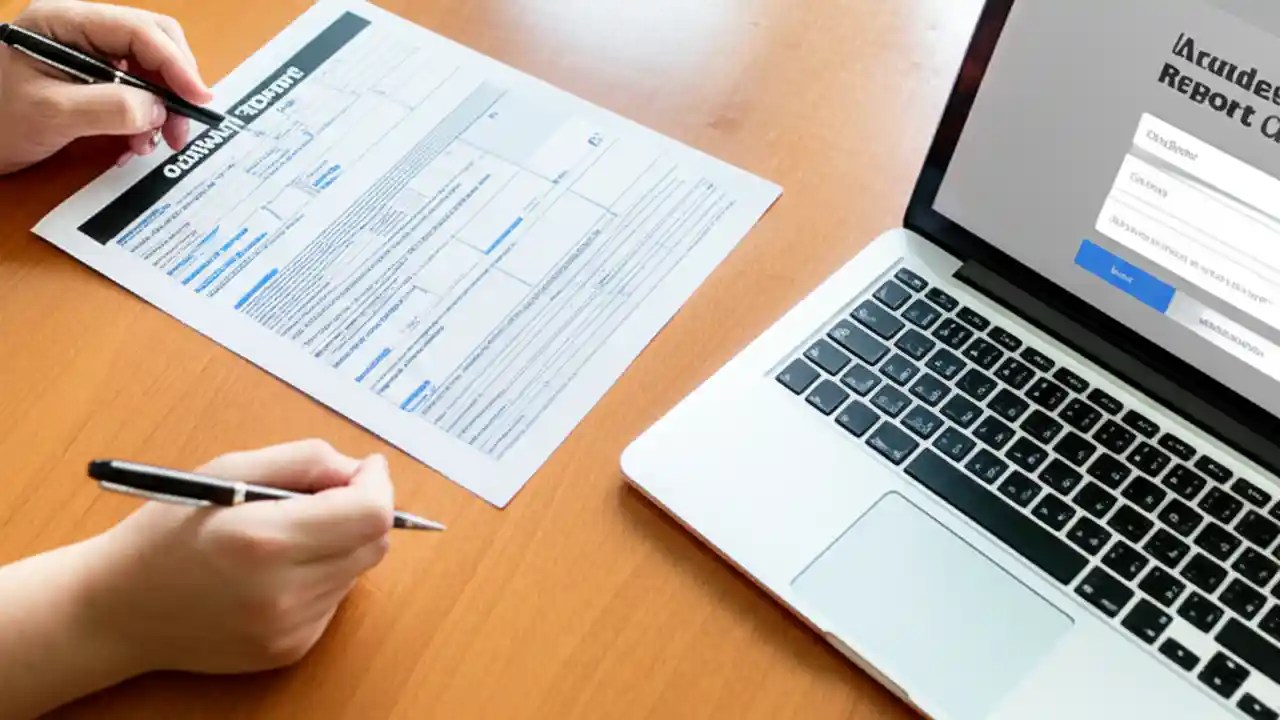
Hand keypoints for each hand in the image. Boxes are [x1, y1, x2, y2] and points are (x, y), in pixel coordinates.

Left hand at [0, 0, 211, 173]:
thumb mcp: (51, 114)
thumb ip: (108, 108)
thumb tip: (158, 109)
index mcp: (66, 21)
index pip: (140, 31)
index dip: (177, 65)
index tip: (199, 101)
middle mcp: (82, 29)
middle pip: (153, 44)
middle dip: (175, 87)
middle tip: (182, 129)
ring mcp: (89, 52)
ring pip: (150, 70)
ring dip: (161, 109)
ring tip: (152, 144)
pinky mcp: (93, 78)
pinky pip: (136, 91)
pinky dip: (144, 120)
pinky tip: (133, 143)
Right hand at [83, 440, 393, 674]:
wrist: (118, 610)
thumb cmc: (168, 531)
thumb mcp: (227, 470)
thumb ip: (303, 461)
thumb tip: (360, 470)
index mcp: (264, 539)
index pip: (370, 514)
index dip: (377, 485)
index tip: (365, 468)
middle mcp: (283, 591)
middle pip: (374, 543)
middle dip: (362, 510)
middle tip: (327, 494)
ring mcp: (289, 628)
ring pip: (356, 571)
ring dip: (339, 544)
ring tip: (286, 535)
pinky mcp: (290, 649)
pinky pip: (334, 600)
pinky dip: (321, 577)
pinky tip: (275, 572)